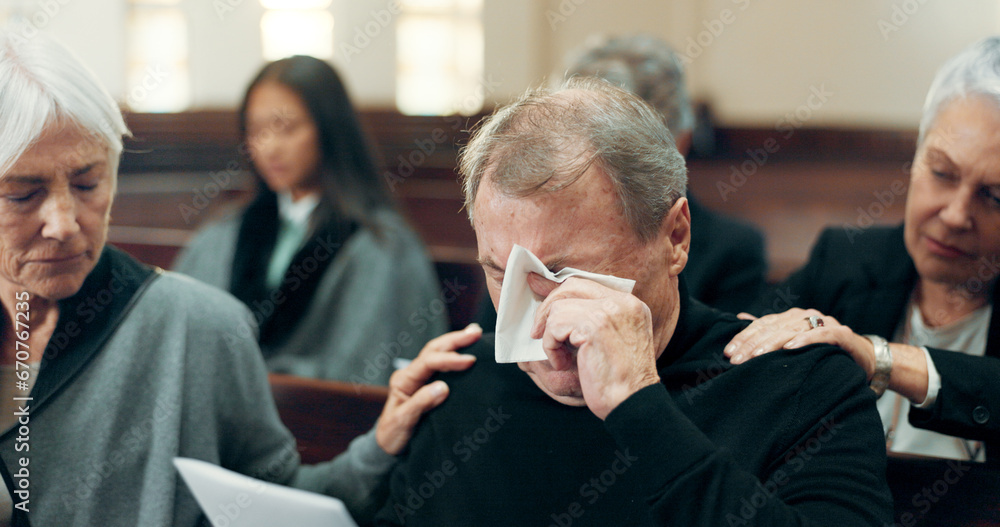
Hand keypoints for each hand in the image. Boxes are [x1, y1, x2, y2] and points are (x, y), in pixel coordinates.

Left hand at [375, 324, 480, 454]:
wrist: (389, 445)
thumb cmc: (393, 434)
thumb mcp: (403, 421)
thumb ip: (420, 403)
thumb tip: (443, 387)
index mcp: (404, 380)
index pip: (428, 362)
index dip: (449, 359)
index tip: (470, 362)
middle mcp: (412, 374)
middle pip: (433, 350)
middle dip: (455, 340)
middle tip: (475, 333)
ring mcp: (420, 378)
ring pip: (438, 353)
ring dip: (456, 343)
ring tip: (475, 333)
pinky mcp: (428, 384)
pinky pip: (443, 365)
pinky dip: (456, 355)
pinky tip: (468, 350)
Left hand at [528, 274, 659, 419]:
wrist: (633, 403)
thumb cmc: (617, 379)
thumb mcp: (605, 340)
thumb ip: (584, 316)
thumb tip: (540, 286)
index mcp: (629, 304)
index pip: (584, 285)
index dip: (557, 292)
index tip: (538, 299)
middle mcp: (623, 303)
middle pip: (570, 287)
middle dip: (547, 308)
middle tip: (537, 333)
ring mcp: (609, 312)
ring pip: (559, 308)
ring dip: (552, 336)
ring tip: (561, 359)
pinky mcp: (595, 326)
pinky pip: (555, 326)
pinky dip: (551, 348)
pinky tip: (563, 365)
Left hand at [725, 308, 874, 377]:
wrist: (864, 358)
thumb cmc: (824, 352)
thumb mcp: (794, 343)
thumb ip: (770, 331)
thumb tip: (741, 319)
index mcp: (791, 317)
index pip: (762, 325)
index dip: (743, 337)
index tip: (727, 352)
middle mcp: (805, 316)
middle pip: (773, 328)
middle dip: (752, 344)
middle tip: (735, 359)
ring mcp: (824, 322)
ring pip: (793, 330)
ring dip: (772, 342)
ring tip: (756, 355)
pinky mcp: (842, 334)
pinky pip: (822, 335)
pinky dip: (805, 340)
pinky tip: (790, 348)